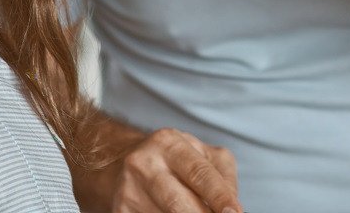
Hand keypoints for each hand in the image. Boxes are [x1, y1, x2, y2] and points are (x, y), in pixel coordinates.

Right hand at [110, 128, 240, 212]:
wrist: (116, 161)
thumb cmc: (171, 159)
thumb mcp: (200, 155)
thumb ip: (222, 177)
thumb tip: (233, 209)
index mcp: (168, 144)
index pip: (199, 173)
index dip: (219, 196)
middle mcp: (144, 164)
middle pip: (178, 203)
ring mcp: (128, 190)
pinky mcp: (120, 212)